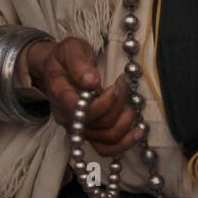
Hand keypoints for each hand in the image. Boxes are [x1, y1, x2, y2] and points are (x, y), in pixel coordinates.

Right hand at [24, 36, 139, 156]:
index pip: (80, 111)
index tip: (116, 85)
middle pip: (96, 124)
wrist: (59, 68)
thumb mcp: (70, 49)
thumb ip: (79, 63)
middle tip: (124, 84)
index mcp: (60, 95)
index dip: (103, 103)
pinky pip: (105, 148)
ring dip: (124, 123)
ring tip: (132, 105)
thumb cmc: (66, 57)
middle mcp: (67, 117)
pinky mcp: (89, 133)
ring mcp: (78, 128)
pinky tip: (138, 131)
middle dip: (118, 105)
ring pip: (104, 138)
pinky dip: (124, 143)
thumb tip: (92, 82)